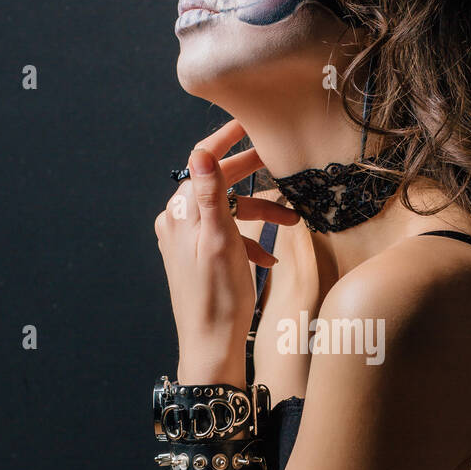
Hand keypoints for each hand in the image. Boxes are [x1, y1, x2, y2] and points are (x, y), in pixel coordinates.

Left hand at [154, 119, 299, 378]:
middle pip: (218, 186)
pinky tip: (267, 258)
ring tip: (290, 224)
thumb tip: (200, 152)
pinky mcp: (200, 260)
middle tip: (279, 164)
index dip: (226, 141)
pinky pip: (227, 237)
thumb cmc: (217, 298)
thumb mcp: (220, 240)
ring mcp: (188, 242)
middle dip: (252, 179)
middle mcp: (180, 224)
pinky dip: (249, 240)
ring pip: (228, 213)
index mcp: (181, 214)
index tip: (248, 123)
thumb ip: (211, 194)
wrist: (211, 346)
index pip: (202, 163)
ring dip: (258, 215)